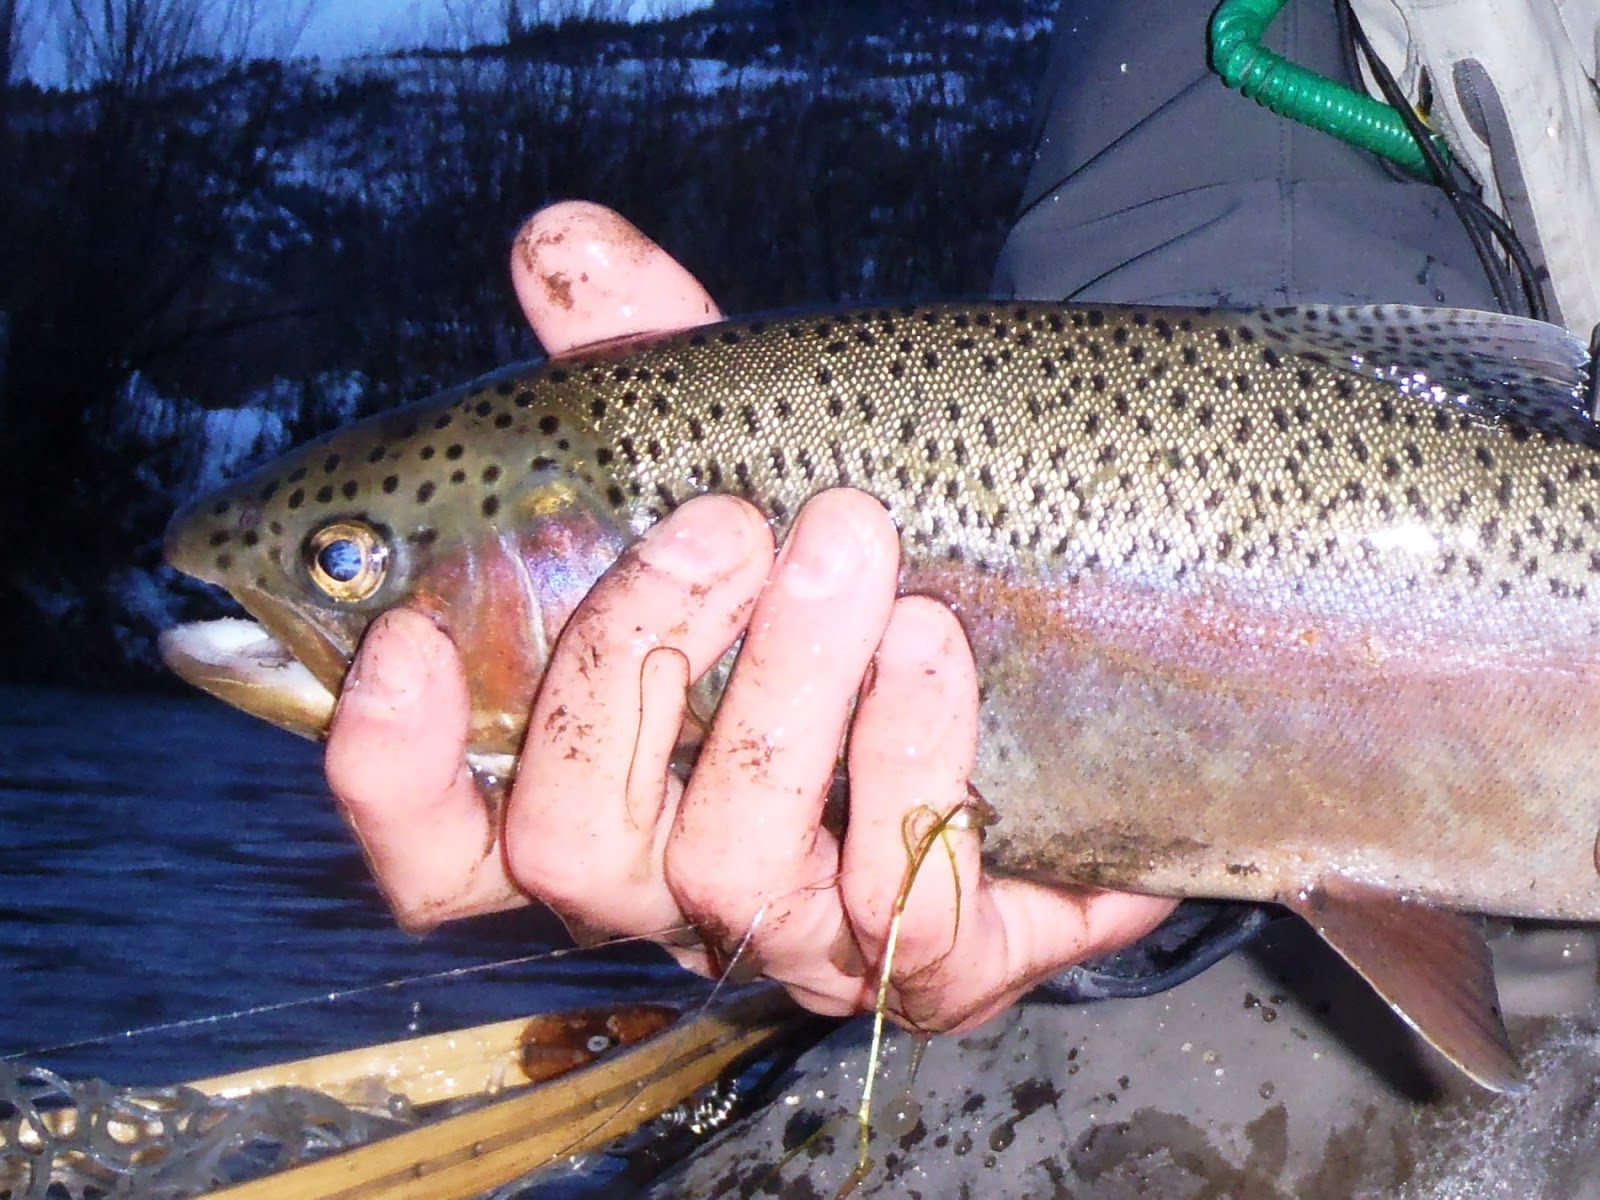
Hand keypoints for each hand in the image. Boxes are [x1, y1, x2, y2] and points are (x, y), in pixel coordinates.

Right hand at [324, 201, 1175, 1031]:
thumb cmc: (852, 584)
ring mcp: (799, 938)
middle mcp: (672, 887)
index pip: (437, 852)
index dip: (393, 772)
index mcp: (597, 792)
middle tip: (729, 522)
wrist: (1056, 669)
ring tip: (850, 543)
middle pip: (573, 847)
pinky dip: (908, 766)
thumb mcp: (746, 468)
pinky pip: (905, 907)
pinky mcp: (936, 962)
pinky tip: (935, 648)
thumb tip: (559, 243)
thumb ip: (643, 376)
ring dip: (780, 694)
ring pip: (732, 869)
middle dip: (630, 667)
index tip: (409, 640)